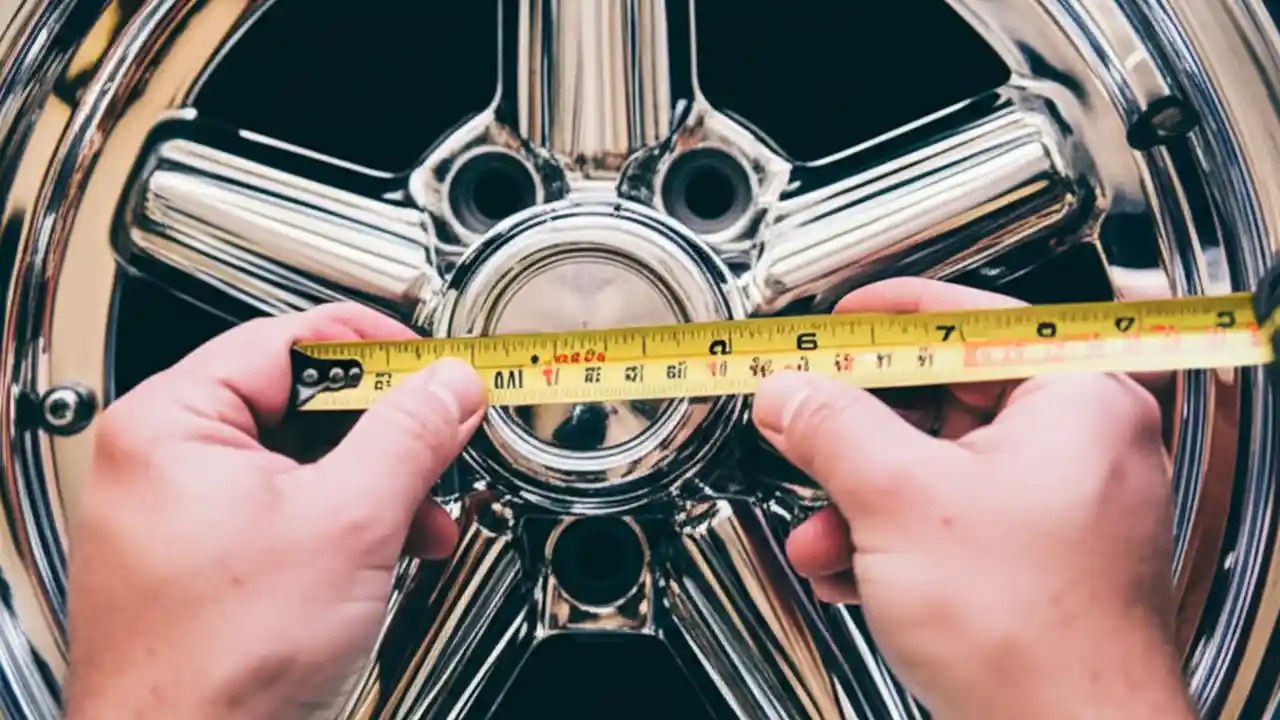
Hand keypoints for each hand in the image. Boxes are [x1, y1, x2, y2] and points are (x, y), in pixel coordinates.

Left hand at [63, 303, 485, 719]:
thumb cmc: (218, 666)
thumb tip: (448, 383)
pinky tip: (393, 547)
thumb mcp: (347, 523)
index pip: (289, 338)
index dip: (377, 350)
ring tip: (425, 514)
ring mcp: (181, 515)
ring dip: (377, 483)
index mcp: (170, 425)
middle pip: (300, 402)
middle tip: (441, 438)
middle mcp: (163, 462)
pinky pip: (287, 511)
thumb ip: (409, 435)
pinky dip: (347, 522)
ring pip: (301, 462)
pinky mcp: (206, 561)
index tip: (434, 367)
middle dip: (386, 430)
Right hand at [752, 278, 1193, 719]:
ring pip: (939, 470)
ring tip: (822, 531)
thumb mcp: (899, 502)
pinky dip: (894, 540)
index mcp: (1078, 398)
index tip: (836, 322)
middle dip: (859, 435)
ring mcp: (1063, 507)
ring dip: (863, 500)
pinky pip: (952, 522)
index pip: (969, 319)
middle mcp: (1083, 444)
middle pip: (945, 400)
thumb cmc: (1033, 635)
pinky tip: (850, 568)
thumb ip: (832, 427)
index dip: (887, 317)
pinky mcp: (1038, 561)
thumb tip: (791, 392)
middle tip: (807, 427)